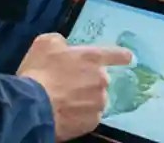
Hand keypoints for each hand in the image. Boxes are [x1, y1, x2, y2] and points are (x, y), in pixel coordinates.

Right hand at [17, 33, 132, 141]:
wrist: (33, 105)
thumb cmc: (39, 72)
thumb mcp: (45, 44)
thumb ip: (60, 42)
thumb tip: (65, 47)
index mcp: (92, 58)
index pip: (114, 54)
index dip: (121, 55)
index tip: (129, 57)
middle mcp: (101, 79)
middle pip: (100, 79)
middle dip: (88, 81)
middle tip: (68, 85)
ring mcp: (98, 102)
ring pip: (95, 99)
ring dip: (84, 99)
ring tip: (64, 102)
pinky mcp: (92, 122)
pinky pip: (89, 116)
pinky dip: (80, 115)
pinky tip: (65, 113)